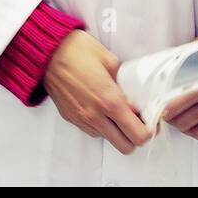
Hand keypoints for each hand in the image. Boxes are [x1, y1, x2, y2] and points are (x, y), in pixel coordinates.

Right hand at [43, 30, 153, 153]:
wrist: (48, 53)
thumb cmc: (77, 51)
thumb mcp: (110, 60)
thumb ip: (127, 81)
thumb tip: (136, 94)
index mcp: (110, 100)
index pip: (138, 134)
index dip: (149, 130)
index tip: (149, 119)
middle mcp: (95, 115)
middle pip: (126, 147)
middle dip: (135, 136)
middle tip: (136, 119)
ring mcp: (82, 120)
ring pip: (109, 140)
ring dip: (117, 131)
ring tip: (117, 111)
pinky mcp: (71, 119)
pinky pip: (93, 131)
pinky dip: (101, 125)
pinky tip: (100, 107)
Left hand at [163, 26, 197, 139]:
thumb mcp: (195, 50)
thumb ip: (178, 64)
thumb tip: (156, 77)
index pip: (175, 105)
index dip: (160, 108)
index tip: (153, 104)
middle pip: (181, 120)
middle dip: (167, 117)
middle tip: (160, 109)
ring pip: (190, 128)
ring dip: (177, 124)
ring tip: (172, 114)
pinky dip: (191, 130)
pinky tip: (187, 120)